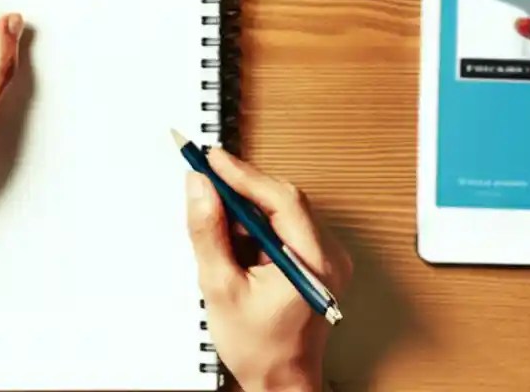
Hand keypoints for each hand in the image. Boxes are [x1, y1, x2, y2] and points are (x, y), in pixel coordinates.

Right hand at [185, 149, 351, 391]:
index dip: (243, 174)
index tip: (213, 159)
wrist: (282, 380)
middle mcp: (329, 255)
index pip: (281, 199)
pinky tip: (236, 239)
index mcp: (314, 262)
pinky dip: (258, 224)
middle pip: (283, 199)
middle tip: (205, 179)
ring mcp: (327, 257)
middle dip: (242, 189)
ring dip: (248, 209)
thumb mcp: (221, 288)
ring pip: (282, 210)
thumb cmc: (261, 349)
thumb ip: (209, 234)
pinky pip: (286, 225)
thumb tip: (200, 189)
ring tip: (216, 221)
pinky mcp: (317, 259)